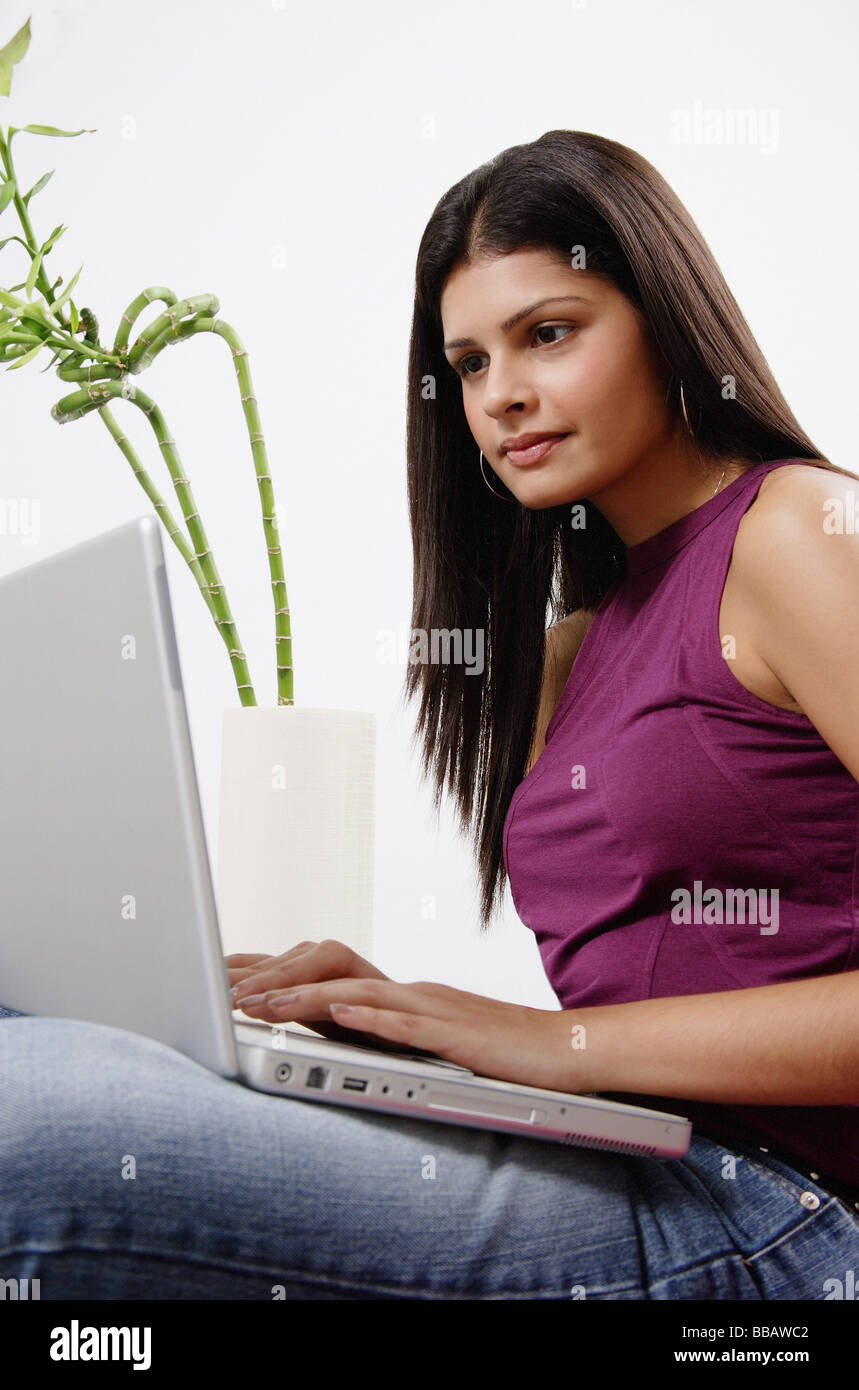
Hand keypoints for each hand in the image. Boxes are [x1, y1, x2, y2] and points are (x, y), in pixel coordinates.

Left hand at [230, 959, 588, 1092]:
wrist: (571, 1050)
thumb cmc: (505, 1053)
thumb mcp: (436, 1044)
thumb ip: (394, 1036)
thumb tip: (344, 1032)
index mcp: (404, 997)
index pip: (331, 976)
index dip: (279, 974)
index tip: (231, 978)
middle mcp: (413, 993)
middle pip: (333, 973)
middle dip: (276, 980)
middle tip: (225, 990)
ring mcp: (435, 1009)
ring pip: (359, 992)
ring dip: (305, 998)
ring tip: (260, 1005)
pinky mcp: (458, 1034)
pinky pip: (408, 1022)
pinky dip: (370, 1016)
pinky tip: (338, 1014)